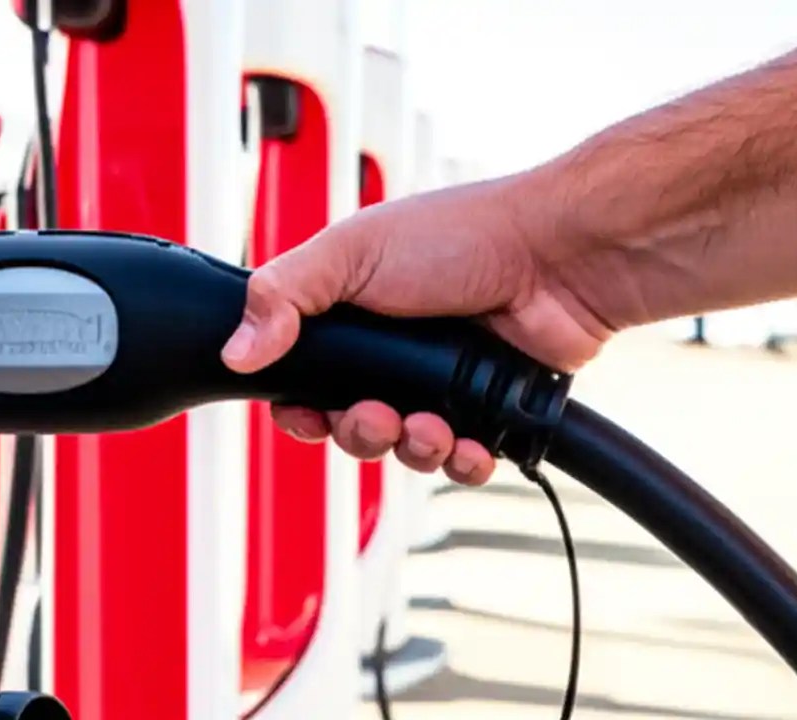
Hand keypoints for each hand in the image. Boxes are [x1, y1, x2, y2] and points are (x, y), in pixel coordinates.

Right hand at [220, 174, 612, 485]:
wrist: (561, 256)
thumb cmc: (466, 234)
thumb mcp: (352, 251)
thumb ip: (284, 295)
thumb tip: (235, 349)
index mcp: (353, 312)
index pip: (305, 378)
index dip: (301, 407)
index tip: (307, 414)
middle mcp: (394, 351)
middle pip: (352, 424)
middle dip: (360, 432)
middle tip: (377, 414)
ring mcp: (442, 382)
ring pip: (404, 450)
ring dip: (412, 448)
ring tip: (432, 425)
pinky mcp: (488, 408)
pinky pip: (461, 460)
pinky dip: (462, 462)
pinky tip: (468, 443)